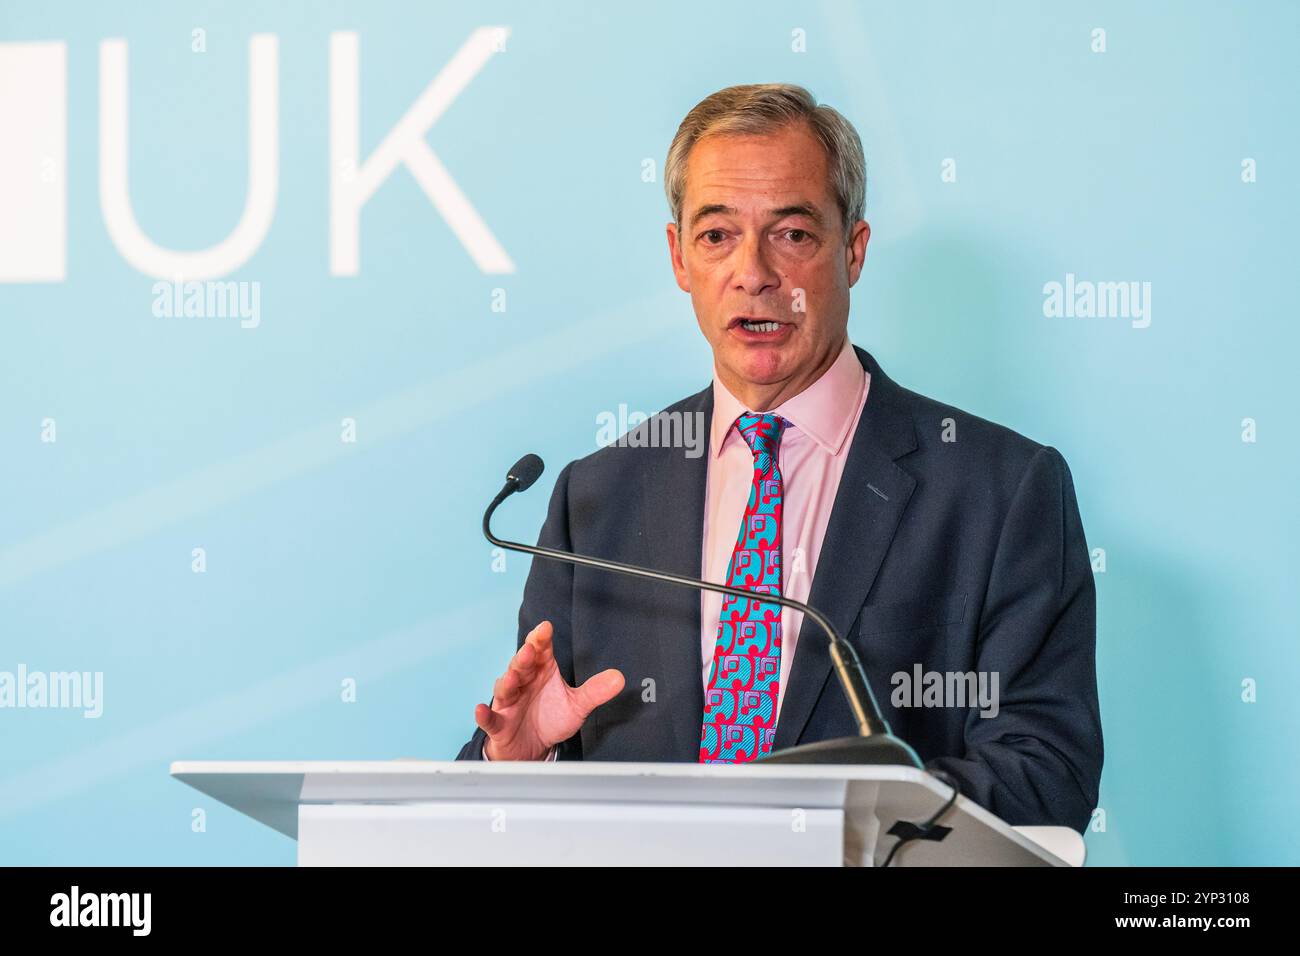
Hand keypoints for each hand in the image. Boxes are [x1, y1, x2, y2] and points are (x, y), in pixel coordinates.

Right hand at [475, 620, 623, 760]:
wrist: (533, 747)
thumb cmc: (550, 718)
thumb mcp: (576, 705)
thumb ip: (595, 691)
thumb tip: (619, 678)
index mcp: (541, 672)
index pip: (540, 651)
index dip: (541, 639)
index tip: (545, 628)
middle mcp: (523, 682)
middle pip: (521, 665)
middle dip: (525, 657)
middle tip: (531, 648)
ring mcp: (509, 702)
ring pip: (505, 688)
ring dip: (507, 680)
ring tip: (512, 675)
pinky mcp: (500, 724)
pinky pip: (490, 719)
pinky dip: (485, 715)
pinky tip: (481, 709)